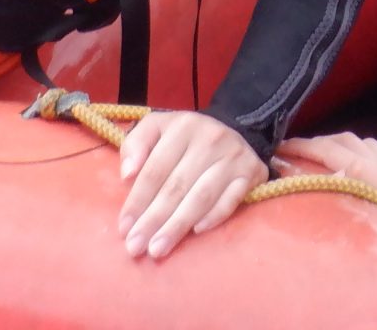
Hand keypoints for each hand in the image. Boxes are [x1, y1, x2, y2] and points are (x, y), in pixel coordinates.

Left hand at [117, 111, 266, 259]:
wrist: (232, 130)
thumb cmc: (184, 138)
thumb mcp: (157, 128)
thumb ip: (136, 145)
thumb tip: (127, 174)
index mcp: (182, 126)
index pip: (155, 169)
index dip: (137, 201)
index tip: (124, 228)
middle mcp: (210, 138)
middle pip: (176, 186)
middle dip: (153, 220)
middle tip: (136, 247)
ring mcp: (233, 156)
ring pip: (201, 197)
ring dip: (177, 226)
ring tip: (157, 249)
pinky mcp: (252, 172)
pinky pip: (231, 200)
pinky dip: (213, 217)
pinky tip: (195, 233)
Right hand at [273, 131, 376, 206]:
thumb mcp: (368, 197)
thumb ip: (336, 182)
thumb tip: (306, 170)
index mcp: (360, 166)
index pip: (324, 150)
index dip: (301, 146)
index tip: (280, 146)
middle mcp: (372, 157)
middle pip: (339, 140)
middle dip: (316, 142)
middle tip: (297, 149)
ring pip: (359, 141)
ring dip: (340, 142)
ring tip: (327, 150)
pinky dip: (368, 150)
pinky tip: (372, 156)